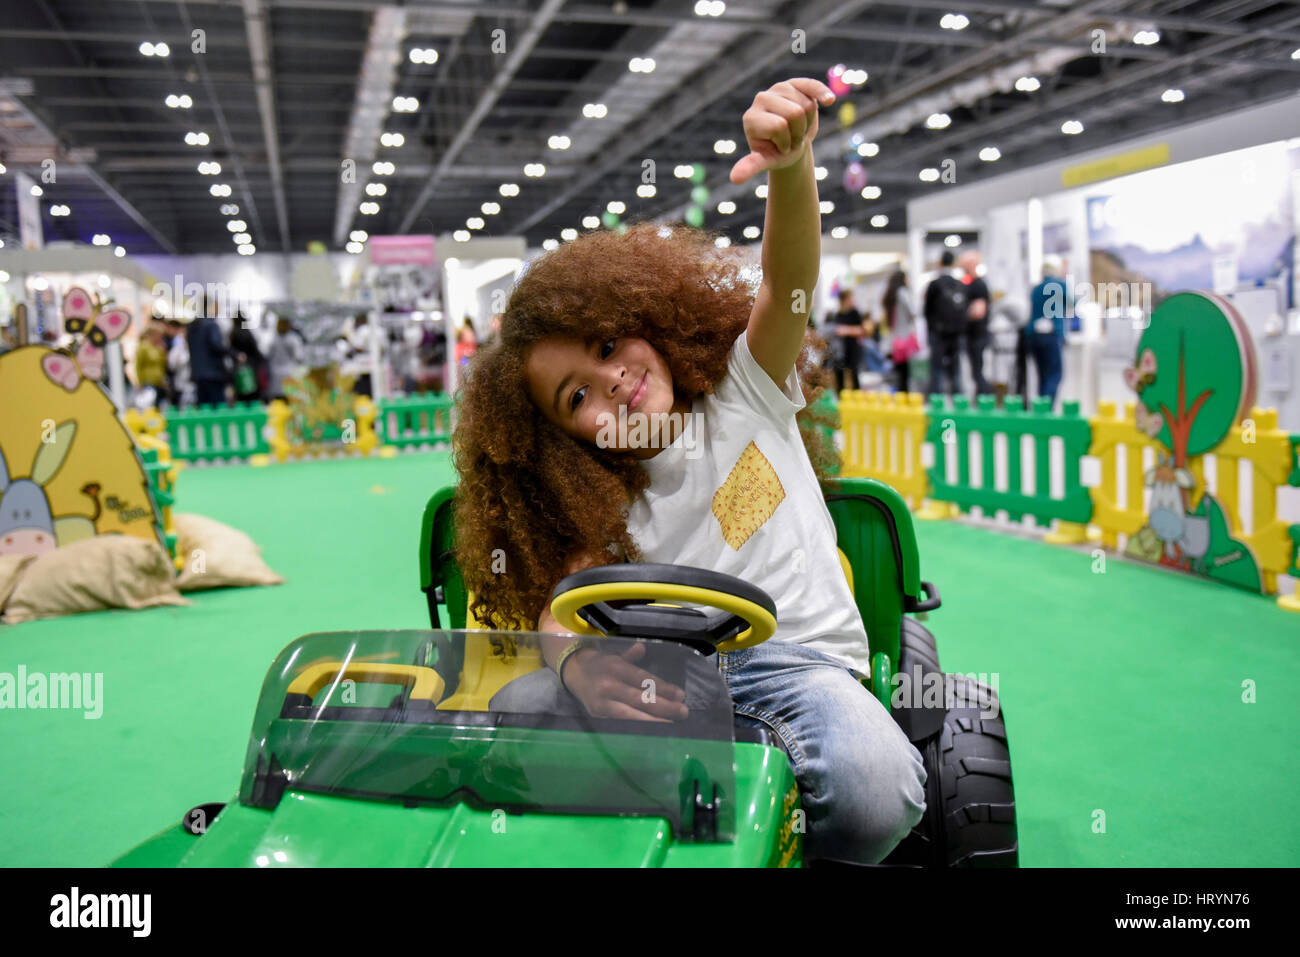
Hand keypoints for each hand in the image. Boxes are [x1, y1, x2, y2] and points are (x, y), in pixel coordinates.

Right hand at [562, 642, 688, 721]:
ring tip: (672, 725)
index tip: (681, 696)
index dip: (663, 688)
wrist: (573, 672)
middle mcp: (609, 685)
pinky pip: (621, 725)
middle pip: (640, 699)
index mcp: (615, 667)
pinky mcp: (598, 716)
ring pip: (631, 716)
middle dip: (664, 708)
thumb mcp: (615, 655)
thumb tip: (642, 648)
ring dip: (654, 722)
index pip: (643, 680)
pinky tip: (652, 732)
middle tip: (683, 713)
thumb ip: (631, 655)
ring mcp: (602, 703)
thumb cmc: (601, 664)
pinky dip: (637, 729)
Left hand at [730, 78, 835, 183]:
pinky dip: (822, 93)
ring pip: (807, 104)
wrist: (790, 143)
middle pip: (796, 113)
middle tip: (792, 137)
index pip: (779, 125)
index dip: (787, 141)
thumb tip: (735, 179)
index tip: (782, 146)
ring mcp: (778, 89)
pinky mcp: (795, 83)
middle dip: (799, 132)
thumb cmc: (777, 152)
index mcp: (751, 117)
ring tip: (798, 127)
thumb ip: (751, 166)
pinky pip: (812, 86)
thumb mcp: (766, 160)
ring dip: (808, 123)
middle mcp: (761, 99)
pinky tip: (829, 100)